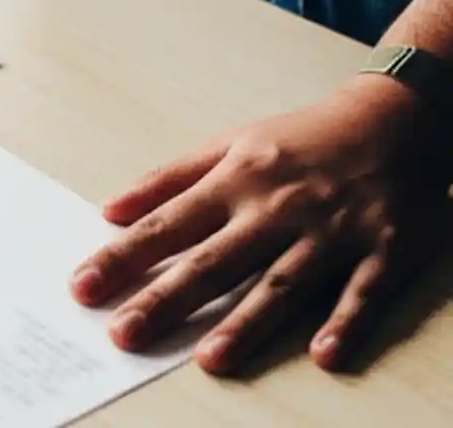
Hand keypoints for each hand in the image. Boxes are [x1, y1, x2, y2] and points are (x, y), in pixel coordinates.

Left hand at [71, 75, 449, 374]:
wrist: (394, 119)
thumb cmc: (301, 139)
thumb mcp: (229, 143)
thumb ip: (167, 179)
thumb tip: (108, 209)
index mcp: (235, 181)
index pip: (167, 225)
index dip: (123, 257)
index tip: (83, 286)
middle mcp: (276, 208)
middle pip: (214, 261)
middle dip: (166, 298)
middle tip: (124, 333)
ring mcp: (330, 232)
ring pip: (281, 282)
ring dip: (246, 322)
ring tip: (209, 358)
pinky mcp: (383, 249)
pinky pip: (361, 291)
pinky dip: (344, 320)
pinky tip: (322, 352)